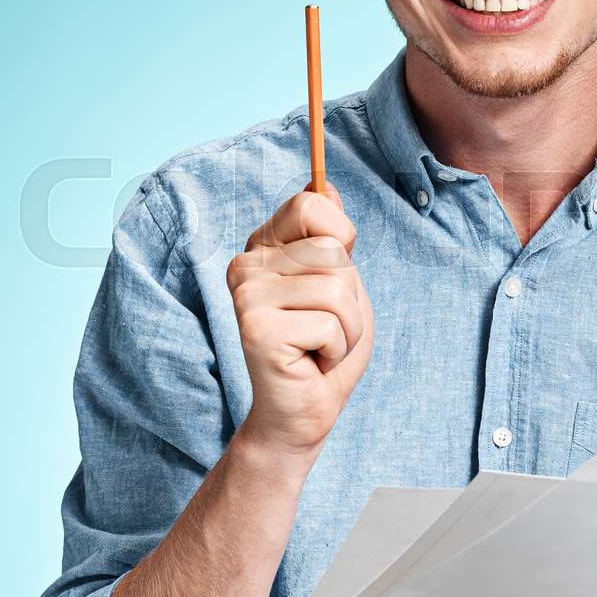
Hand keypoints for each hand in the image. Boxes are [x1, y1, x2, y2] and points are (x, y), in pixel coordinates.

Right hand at [226, 179, 373, 457]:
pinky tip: (311, 363)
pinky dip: (337, 349)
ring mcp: (246, 296)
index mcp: (264, 247)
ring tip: (320, 346)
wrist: (303, 413)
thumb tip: (326, 184)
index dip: (341, 238)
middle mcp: (247, 266)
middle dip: (350, 296)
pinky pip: (331, 324)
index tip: (332, 275)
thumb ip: (331, 234)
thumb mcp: (340, 282)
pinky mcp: (255, 329)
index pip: (312, 202)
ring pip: (338, 288)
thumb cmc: (325, 348)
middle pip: (333, 250)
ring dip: (347, 327)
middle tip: (325, 326)